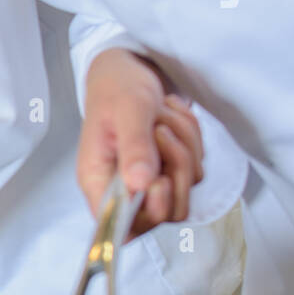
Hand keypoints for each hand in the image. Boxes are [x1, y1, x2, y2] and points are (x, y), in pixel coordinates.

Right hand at [79, 49, 204, 237]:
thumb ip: (134, 146)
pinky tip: (170, 117)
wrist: (128, 71)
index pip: (117, 223)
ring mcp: (148, 181)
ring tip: (162, 116)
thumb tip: (139, 184)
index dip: (144, 212)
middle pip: (162, 213)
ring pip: (184, 188)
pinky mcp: (169, 170)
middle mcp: (122, 188)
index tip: (158, 181)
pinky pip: (196, 169)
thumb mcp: (127, 109)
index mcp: (98, 180)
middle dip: (174, 169)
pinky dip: (192, 140)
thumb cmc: (118, 88)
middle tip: (162, 132)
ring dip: (185, 148)